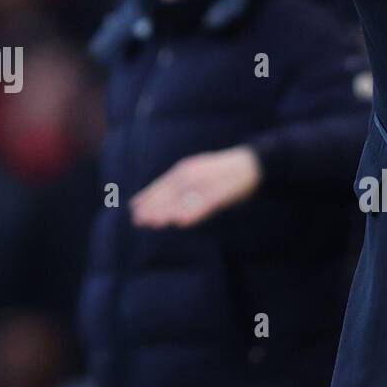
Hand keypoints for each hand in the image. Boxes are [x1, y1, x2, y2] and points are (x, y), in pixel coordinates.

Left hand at [129, 147, 262, 227]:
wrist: (253, 164)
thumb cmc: (225, 172)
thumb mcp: (201, 173)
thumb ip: (185, 184)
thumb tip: (170, 200)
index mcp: (186, 169)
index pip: (163, 184)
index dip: (148, 196)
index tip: (134, 208)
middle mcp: (193, 173)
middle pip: (169, 192)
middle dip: (153, 206)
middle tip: (138, 220)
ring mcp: (207, 182)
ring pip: (183, 198)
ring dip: (167, 211)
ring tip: (153, 223)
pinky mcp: (221, 191)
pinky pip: (204, 204)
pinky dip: (192, 212)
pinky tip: (181, 222)